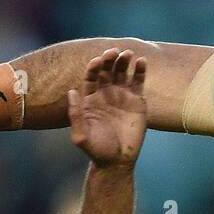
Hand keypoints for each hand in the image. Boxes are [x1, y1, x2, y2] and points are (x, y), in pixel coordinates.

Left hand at [68, 48, 147, 167]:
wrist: (118, 161)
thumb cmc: (97, 150)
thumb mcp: (81, 136)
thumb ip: (75, 115)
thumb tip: (71, 91)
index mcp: (90, 98)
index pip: (91, 76)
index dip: (94, 67)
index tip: (97, 61)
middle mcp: (105, 93)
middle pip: (107, 70)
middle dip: (109, 59)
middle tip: (113, 52)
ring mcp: (122, 96)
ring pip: (122, 72)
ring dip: (124, 61)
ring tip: (128, 53)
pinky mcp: (137, 101)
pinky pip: (138, 81)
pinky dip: (140, 70)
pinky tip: (141, 61)